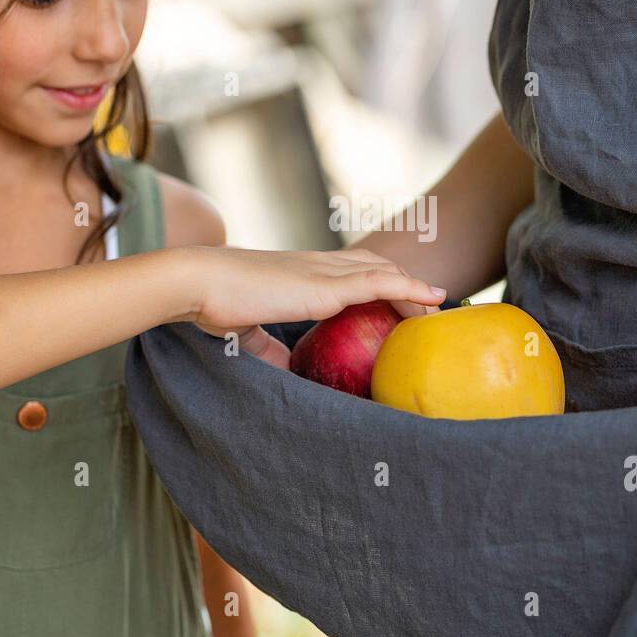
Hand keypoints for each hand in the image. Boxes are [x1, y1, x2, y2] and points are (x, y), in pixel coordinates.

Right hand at [180, 245, 445, 366]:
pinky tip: (432, 299)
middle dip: (404, 283)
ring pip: (385, 271)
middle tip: (425, 310)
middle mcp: (320, 265)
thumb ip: (272, 350)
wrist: (201, 283)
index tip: (399, 302)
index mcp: (303, 272)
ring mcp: (326, 271)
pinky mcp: (327, 284)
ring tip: (435, 310)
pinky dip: (411, 288)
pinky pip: (381, 282)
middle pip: (376, 265)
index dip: (380, 280)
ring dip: (413, 289)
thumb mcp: (250, 333)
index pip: (353, 269)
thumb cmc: (215, 304)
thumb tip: (288, 372)